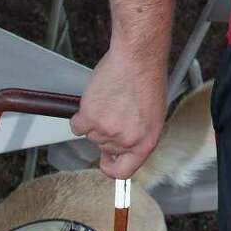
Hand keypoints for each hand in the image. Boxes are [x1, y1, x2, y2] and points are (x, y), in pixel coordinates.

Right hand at [72, 47, 167, 178]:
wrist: (137, 59)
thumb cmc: (147, 81)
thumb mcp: (153, 116)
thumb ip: (138, 136)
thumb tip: (124, 147)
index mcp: (145, 142)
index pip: (124, 171)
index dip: (112, 167)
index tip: (106, 162)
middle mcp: (126, 140)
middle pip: (104, 148)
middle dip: (106, 132)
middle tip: (114, 112)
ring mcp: (107, 130)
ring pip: (90, 135)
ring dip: (94, 120)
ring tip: (109, 101)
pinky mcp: (90, 117)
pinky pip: (76, 125)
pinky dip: (81, 114)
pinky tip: (95, 101)